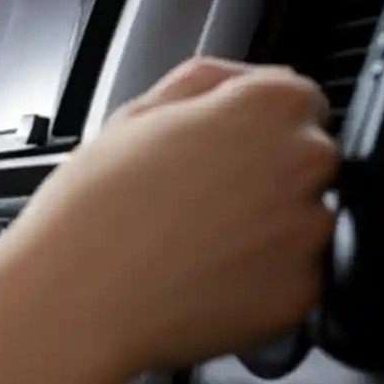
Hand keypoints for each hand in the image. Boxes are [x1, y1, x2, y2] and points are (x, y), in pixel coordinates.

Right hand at [0, 58, 338, 371]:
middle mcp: (305, 163)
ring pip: (300, 222)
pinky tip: (201, 275)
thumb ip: (207, 81)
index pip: (298, 101)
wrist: (74, 301)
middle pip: (305, 161)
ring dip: (263, 229)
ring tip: (192, 240)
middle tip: (193, 198)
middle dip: (262, 175)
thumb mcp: (135, 114)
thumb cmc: (91, 209)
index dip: (250, 126)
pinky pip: (292, 279)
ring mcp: (308, 232)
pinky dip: (258, 280)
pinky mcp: (302, 293)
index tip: (216, 149)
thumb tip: (248, 82)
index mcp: (268, 106)